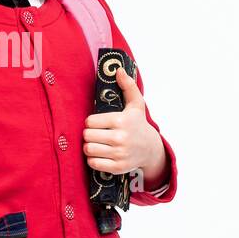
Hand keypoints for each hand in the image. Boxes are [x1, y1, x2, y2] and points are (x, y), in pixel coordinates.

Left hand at [83, 66, 165, 183]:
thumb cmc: (139, 124)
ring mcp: (119, 154)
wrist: (151, 149)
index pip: (89, 122)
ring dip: (89, 147)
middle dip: (89, 134)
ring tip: (96, 143)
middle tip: (95, 134)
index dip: (91, 122)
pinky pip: (93, 163)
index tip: (97, 123)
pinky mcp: (117, 167)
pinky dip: (93, 160)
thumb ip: (127, 86)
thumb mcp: (136, 104)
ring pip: (88, 149)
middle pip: (87, 136)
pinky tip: (99, 154)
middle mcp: (119, 138)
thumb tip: (118, 70)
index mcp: (120, 121)